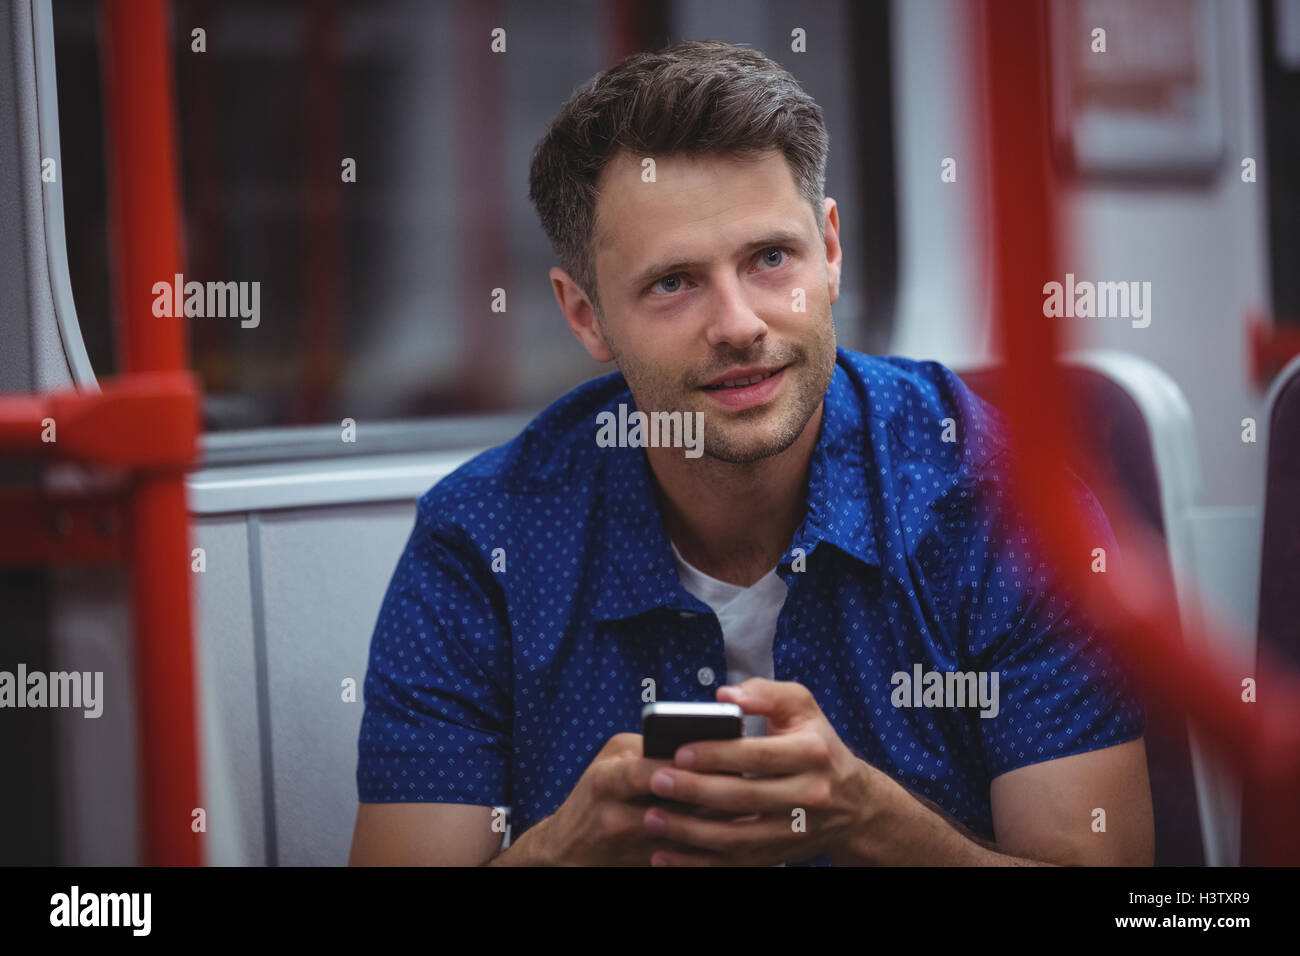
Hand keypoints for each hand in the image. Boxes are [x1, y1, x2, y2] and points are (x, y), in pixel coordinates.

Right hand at [522, 732, 746, 864]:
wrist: (568, 851)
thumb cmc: (592, 796)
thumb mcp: (606, 761)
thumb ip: (644, 748)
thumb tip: (690, 739)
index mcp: (606, 780)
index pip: (647, 771)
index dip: (683, 765)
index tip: (718, 753)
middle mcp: (617, 816)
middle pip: (676, 805)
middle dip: (713, 790)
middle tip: (748, 776)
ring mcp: (632, 845)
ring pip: (687, 832)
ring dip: (719, 818)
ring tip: (750, 800)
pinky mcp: (646, 865)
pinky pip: (686, 854)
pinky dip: (710, 840)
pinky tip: (733, 827)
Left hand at [638, 678, 875, 865]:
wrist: (854, 803)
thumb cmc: (817, 744)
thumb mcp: (802, 707)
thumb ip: (765, 693)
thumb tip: (726, 696)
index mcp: (811, 753)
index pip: (757, 755)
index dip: (716, 754)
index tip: (679, 752)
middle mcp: (808, 795)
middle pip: (744, 797)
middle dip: (695, 791)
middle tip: (657, 781)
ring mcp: (795, 831)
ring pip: (737, 838)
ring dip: (690, 832)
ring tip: (653, 818)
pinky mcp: (780, 855)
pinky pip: (735, 863)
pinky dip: (698, 863)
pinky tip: (666, 855)